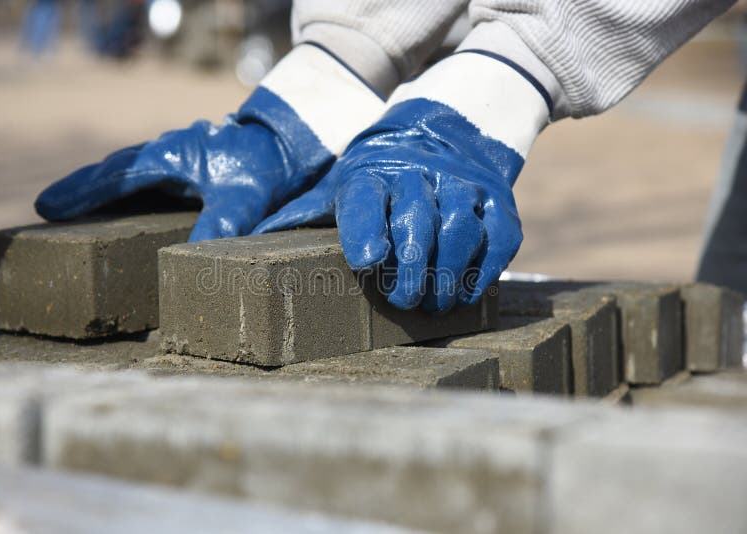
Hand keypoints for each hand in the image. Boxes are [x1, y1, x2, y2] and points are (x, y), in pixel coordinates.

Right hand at [35, 44, 382, 240]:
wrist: (294, 145)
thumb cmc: (268, 168)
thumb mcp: (244, 199)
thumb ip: (220, 227)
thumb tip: (192, 261)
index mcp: (171, 157)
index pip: (116, 176)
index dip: (82, 192)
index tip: (47, 205)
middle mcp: (169, 154)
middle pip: (114, 171)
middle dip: (81, 188)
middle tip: (46, 207)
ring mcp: (179, 160)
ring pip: (130, 174)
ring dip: (101, 189)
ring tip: (71, 209)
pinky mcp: (192, 170)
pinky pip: (149, 180)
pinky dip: (127, 192)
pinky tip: (121, 209)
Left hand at [255, 51, 551, 311]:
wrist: (444, 132)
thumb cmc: (379, 178)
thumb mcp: (338, 187)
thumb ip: (302, 214)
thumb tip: (247, 243)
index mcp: (371, 171)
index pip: (365, 198)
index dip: (367, 229)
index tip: (368, 262)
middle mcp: (420, 172)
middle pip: (417, 218)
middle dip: (411, 266)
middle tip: (404, 300)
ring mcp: (464, 184)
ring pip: (460, 228)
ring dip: (448, 273)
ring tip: (433, 305)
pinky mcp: (499, 200)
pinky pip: (498, 235)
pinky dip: (484, 268)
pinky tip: (466, 293)